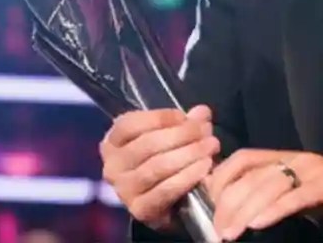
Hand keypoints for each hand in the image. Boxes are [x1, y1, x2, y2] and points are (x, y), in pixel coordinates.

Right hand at [100, 105, 219, 231]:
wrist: (168, 206)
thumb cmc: (165, 163)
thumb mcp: (172, 137)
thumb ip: (185, 123)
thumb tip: (202, 112)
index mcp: (113, 142)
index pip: (130, 124)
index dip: (161, 118)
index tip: (186, 117)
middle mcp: (112, 166)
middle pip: (147, 144)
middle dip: (182, 135)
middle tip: (206, 132)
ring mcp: (124, 190)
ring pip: (157, 167)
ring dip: (188, 154)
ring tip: (210, 147)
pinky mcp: (140, 210)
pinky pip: (165, 190)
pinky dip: (188, 176)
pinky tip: (204, 167)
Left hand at [205, 149, 322, 240]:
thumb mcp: (299, 196)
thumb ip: (274, 198)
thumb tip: (238, 215)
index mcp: (285, 159)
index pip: (242, 159)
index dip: (220, 178)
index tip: (206, 204)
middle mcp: (295, 160)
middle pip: (250, 175)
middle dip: (227, 203)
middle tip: (216, 230)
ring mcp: (312, 170)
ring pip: (268, 186)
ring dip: (243, 210)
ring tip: (227, 233)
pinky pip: (295, 197)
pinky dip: (273, 210)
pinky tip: (257, 225)